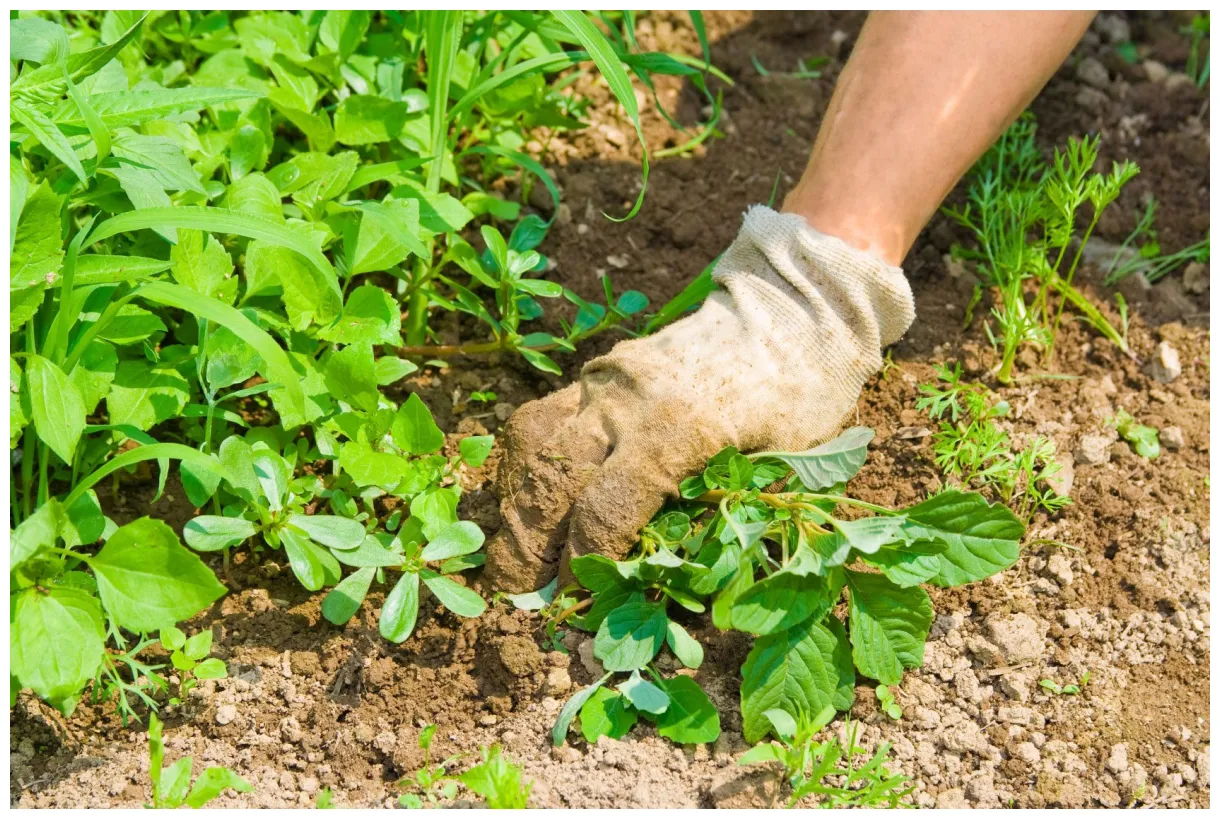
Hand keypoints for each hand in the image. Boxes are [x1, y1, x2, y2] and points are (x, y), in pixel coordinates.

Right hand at [483, 206, 914, 592]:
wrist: (792, 308)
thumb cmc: (801, 396)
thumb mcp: (784, 466)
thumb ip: (725, 518)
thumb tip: (667, 586)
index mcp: (679, 428)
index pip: (605, 511)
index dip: (585, 566)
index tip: (578, 606)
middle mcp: (628, 400)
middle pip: (552, 479)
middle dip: (528, 545)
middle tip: (525, 594)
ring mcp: (606, 379)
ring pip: (533, 444)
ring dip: (516, 504)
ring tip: (517, 552)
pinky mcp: (598, 369)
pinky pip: (543, 417)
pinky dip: (527, 465)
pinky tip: (530, 499)